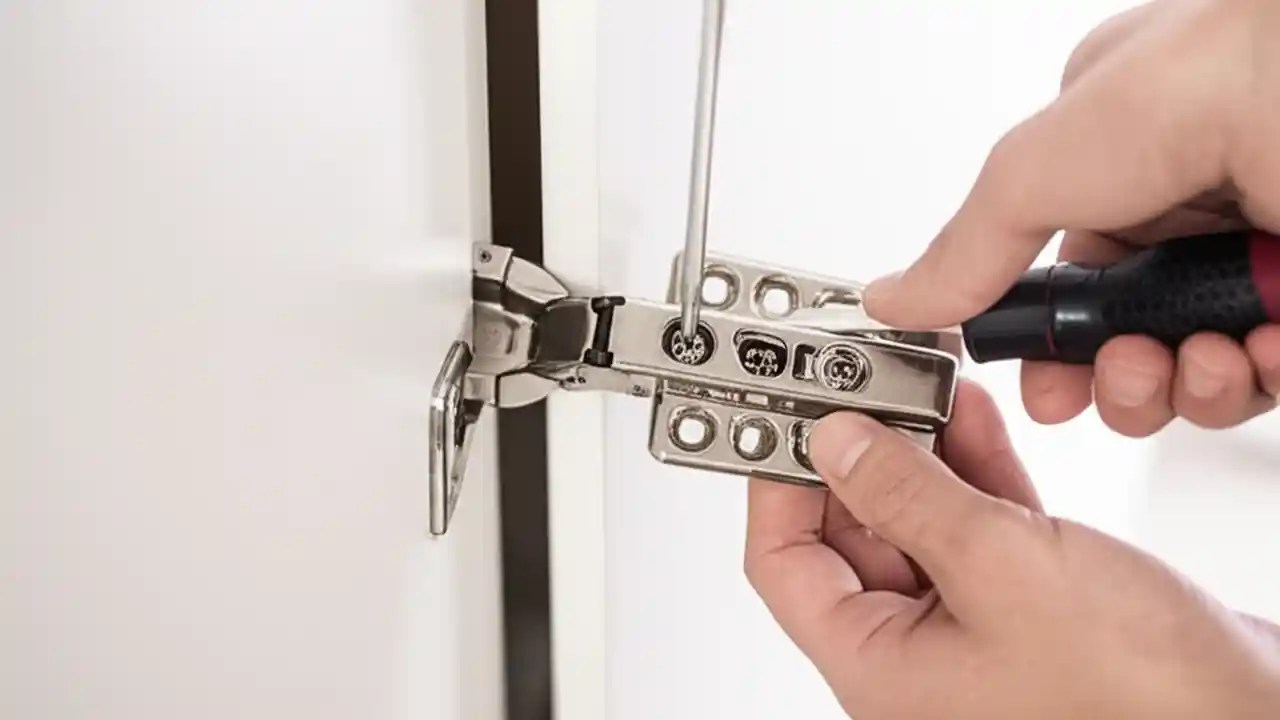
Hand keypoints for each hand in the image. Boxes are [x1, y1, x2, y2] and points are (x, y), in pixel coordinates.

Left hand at [744, 380, 1279, 718]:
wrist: (1252, 719)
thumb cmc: (1142, 698)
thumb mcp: (1001, 570)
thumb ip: (909, 497)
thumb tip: (837, 443)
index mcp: (880, 668)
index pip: (785, 565)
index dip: (778, 483)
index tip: (791, 417)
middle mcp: (916, 655)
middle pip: (849, 536)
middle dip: (855, 454)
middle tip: (858, 385)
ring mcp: (972, 628)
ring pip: (915, 523)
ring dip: (915, 451)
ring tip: (913, 384)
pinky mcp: (1026, 605)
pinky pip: (973, 530)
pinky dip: (968, 471)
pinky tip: (967, 418)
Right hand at [862, 0, 1279, 435]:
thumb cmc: (1211, 74)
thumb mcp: (1040, 166)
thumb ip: (967, 249)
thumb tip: (893, 298)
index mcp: (1115, 153)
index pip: (1065, 274)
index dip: (1048, 343)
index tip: (1037, 382)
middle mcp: (1188, 200)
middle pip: (1124, 334)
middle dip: (1113, 377)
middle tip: (1116, 376)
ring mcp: (1255, 247)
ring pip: (1195, 366)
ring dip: (1182, 386)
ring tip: (1193, 361)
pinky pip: (1268, 371)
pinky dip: (1256, 376)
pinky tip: (1258, 348)